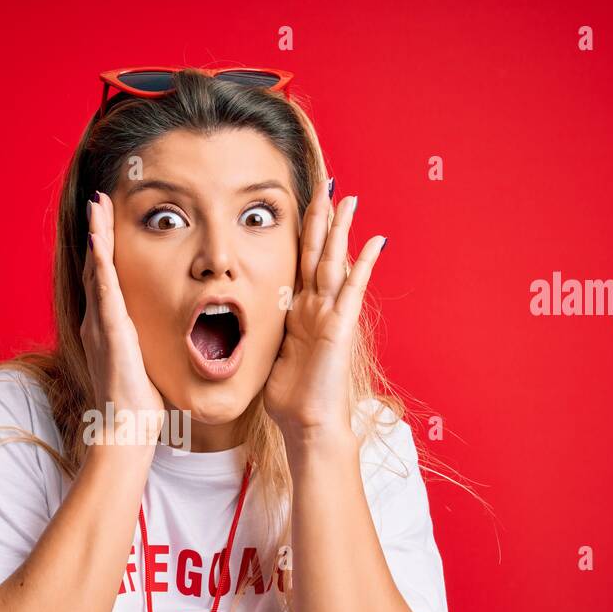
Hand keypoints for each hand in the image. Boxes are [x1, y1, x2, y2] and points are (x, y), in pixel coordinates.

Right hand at [81, 191, 165, 444]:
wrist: (125, 427)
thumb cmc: (139, 403)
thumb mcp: (145, 363)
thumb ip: (148, 345)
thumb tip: (170, 336)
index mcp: (108, 327)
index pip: (106, 279)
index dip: (106, 249)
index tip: (109, 223)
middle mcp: (99, 321)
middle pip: (96, 265)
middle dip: (98, 232)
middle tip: (98, 200)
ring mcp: (101, 324)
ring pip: (96, 270)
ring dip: (96, 236)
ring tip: (96, 206)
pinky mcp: (110, 330)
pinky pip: (103, 288)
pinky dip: (100, 261)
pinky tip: (99, 239)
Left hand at [263, 185, 384, 445]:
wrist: (308, 424)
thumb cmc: (290, 398)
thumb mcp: (269, 356)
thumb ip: (264, 335)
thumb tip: (238, 328)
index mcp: (299, 313)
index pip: (300, 265)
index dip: (301, 236)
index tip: (301, 208)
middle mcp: (317, 309)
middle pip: (318, 255)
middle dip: (321, 221)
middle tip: (326, 188)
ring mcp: (331, 316)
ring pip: (336, 263)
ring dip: (341, 231)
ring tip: (349, 200)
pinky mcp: (340, 327)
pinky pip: (353, 290)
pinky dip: (364, 265)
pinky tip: (375, 242)